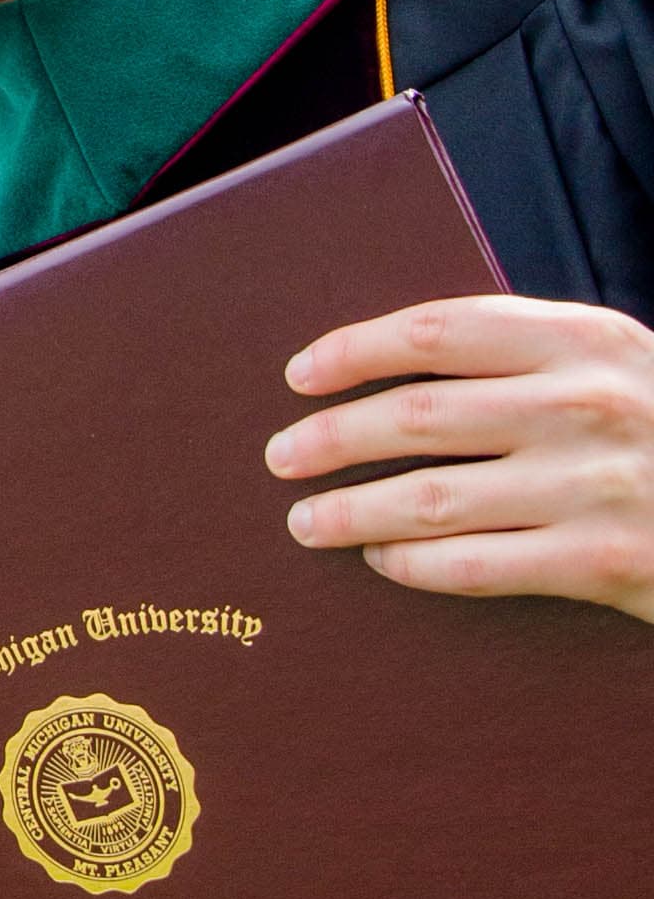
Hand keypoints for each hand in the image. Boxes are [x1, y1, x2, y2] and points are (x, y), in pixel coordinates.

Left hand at [269, 294, 653, 619]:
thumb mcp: (618, 366)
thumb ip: (529, 356)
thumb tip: (392, 367)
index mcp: (585, 338)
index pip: (437, 332)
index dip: (354, 351)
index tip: (299, 374)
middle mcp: (585, 403)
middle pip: (418, 417)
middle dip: (332, 438)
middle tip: (281, 456)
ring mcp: (594, 486)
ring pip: (429, 499)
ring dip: (350, 512)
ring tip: (306, 521)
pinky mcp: (601, 563)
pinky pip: (472, 566)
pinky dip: (411, 565)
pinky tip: (383, 563)